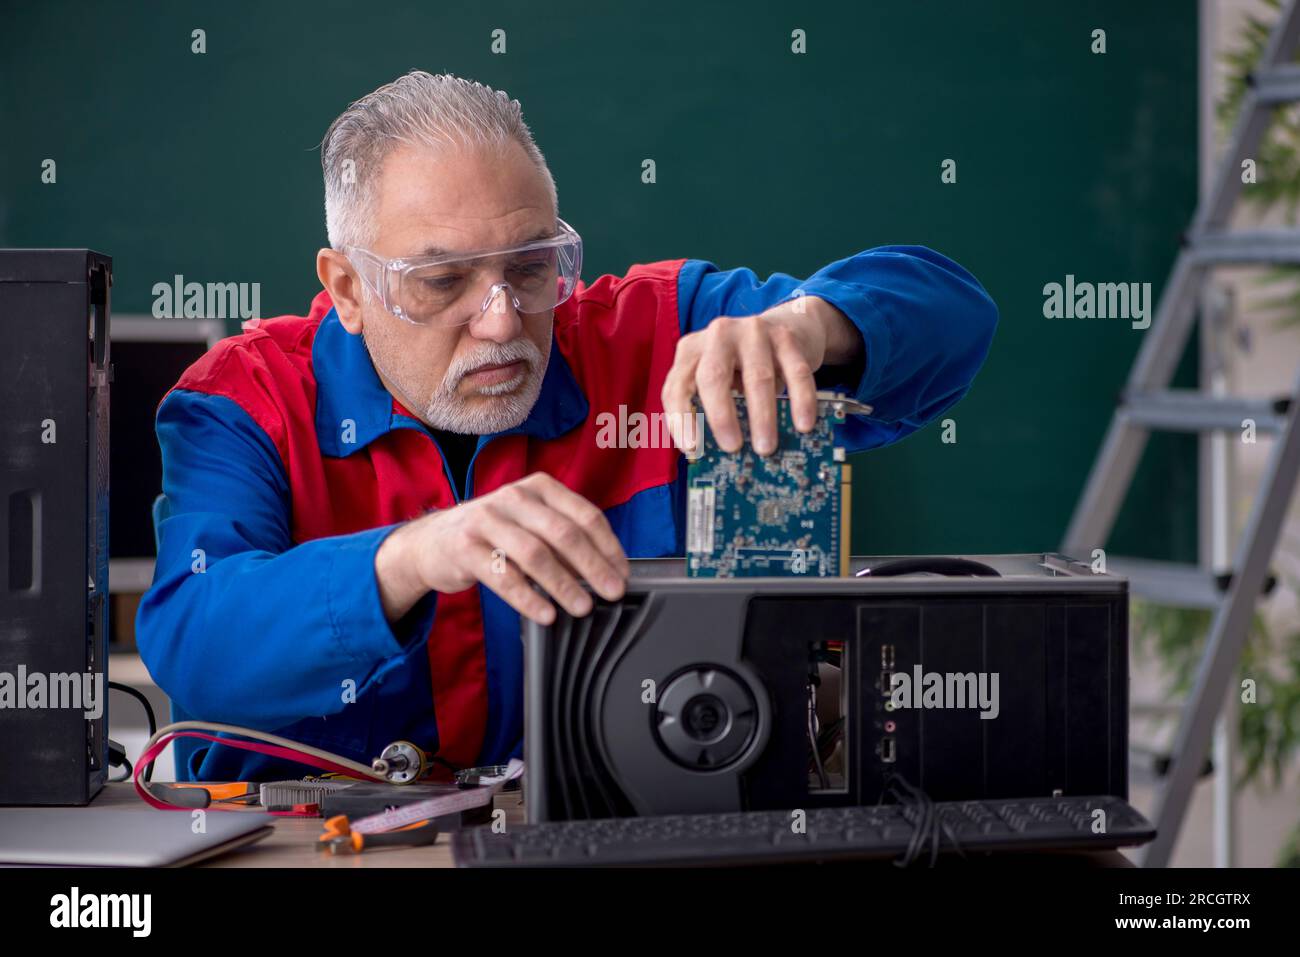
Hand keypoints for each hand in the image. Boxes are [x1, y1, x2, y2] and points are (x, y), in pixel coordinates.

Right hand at [375, 473, 629, 624]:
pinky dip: (528, 598)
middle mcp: (514, 497)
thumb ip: (563, 540)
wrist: (432, 541)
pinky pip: (503, 576)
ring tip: (582, 608)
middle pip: (564, 533)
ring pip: (535, 554)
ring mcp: (486, 519)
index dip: (608, 546)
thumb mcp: (529, 524)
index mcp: (539, 488)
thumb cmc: (493, 534)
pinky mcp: (465, 547)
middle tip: (613, 592)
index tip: (622, 573)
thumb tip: (605, 570)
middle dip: (594, 566)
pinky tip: (546, 615)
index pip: (584, 515)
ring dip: (563, 585)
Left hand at [660, 295, 860, 456]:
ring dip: (762, 417)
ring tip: (766, 447)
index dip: (681, 418)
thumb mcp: (716, 379)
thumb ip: (704, 406)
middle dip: (721, 416)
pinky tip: (803, 424)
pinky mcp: (786, 336)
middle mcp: (718, 335)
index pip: (677, 385)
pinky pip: (796, 372)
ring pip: (757, 377)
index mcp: (691, 350)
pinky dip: (800, 401)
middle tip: (732, 447)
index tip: (691, 447)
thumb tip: (704, 453)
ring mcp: (753, 332)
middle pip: (713, 376)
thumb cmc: (742, 364)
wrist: (785, 327)